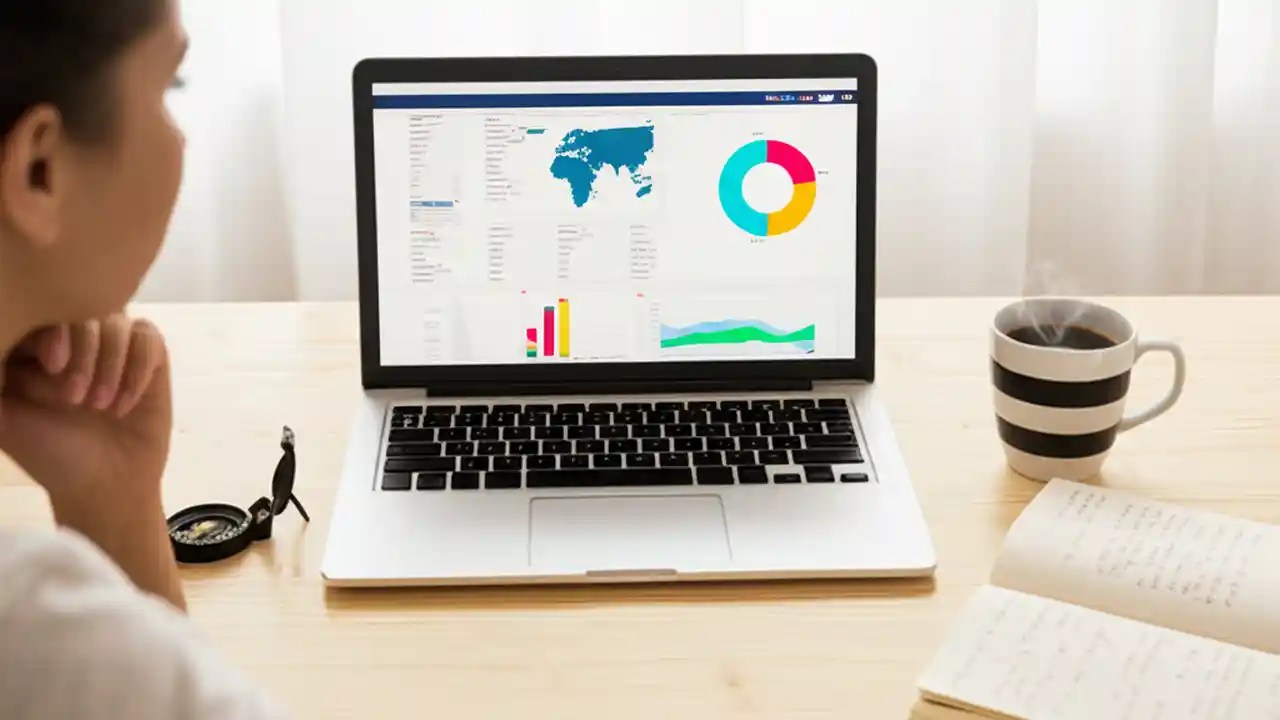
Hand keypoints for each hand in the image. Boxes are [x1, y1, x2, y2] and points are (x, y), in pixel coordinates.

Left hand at [0, 316, 171, 504]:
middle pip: (84, 308)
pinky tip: (126, 404)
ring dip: (111, 364)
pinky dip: (138, 370)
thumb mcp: (5, 419)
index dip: (50, 331)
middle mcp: (76, 340)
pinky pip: (149, 338)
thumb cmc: (50, 455)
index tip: (52, 366)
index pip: (42, 312)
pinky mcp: (150, 358)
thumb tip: (3, 341)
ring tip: (101, 407)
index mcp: (35, 348)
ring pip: (117, 320)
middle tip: (75, 399)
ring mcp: (114, 347)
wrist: (106, 485)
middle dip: (83, 351)